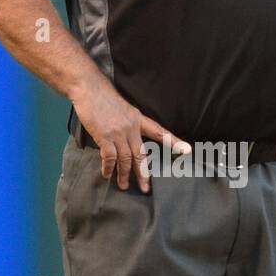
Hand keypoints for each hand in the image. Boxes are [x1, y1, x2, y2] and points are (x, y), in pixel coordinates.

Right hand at [72, 76, 190, 191]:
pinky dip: (108, 168)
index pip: (159, 131)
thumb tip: (128, 138)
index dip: (173, 141)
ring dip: (124, 174)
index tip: (187, 150)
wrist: (88, 88)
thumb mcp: (123, 107)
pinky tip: (107, 174)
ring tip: (123, 185)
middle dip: (143, 173)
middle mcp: (131, 127)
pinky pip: (110, 157)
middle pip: (141, 154)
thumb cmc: (103, 96)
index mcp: (138, 118)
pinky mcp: (104, 136)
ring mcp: (118, 132)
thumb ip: (128, 122)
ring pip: (125, 159)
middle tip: (145, 188)